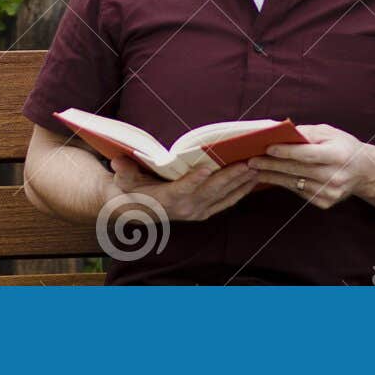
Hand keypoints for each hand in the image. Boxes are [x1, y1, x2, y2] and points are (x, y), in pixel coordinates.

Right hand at [106, 155, 260, 222]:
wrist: (136, 210)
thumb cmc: (131, 188)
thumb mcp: (123, 179)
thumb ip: (123, 170)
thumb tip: (117, 161)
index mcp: (167, 198)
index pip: (183, 188)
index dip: (195, 179)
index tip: (208, 166)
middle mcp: (185, 208)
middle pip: (211, 191)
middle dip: (231, 176)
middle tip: (248, 161)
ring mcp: (197, 212)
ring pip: (223, 196)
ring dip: (241, 182)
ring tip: (257, 166)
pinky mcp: (205, 212)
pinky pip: (226, 202)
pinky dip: (241, 191)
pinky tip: (253, 180)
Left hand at [245, 123, 374, 208]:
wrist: (364, 171)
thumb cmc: (342, 146)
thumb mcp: (329, 133)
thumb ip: (306, 133)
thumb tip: (280, 133)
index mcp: (338, 155)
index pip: (307, 154)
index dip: (286, 151)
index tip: (267, 148)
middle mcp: (335, 176)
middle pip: (297, 170)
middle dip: (271, 165)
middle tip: (251, 160)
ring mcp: (331, 193)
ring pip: (294, 183)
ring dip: (271, 176)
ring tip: (254, 169)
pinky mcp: (325, 203)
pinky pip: (299, 192)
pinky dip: (283, 183)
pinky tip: (269, 177)